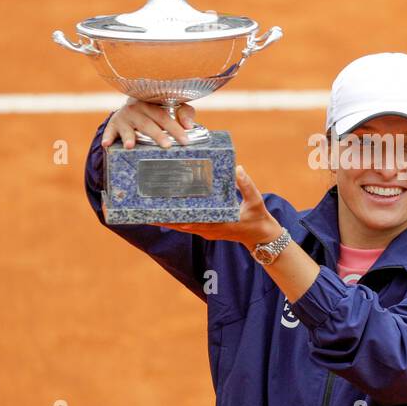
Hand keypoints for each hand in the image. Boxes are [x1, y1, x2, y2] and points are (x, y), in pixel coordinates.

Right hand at [101, 98, 195, 149]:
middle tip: (166, 145)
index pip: (165, 116)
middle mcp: (137, 108)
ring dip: (128, 136)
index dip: (175, 128)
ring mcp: (124, 116)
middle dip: (157, 134)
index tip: (185, 141)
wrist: (131, 108)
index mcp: (153, 103)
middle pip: (148, 123)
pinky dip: (107, 137)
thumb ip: (183, 113)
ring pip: (128, 128)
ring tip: (130, 146)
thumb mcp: (171, 108)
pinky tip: (106, 144)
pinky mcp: (113, 124)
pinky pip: (109, 131)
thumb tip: (189, 126)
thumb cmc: (156, 111)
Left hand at [158, 165, 282, 249]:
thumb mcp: (256, 200)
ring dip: (166, 220)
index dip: (173, 219)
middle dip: (162, 219)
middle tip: (143, 210)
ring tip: (148, 211)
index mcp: (217, 224)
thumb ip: (246, 184)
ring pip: (182, 226)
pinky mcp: (207, 230)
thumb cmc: (259, 218)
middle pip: (180, 225)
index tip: (158, 212)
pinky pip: (188, 225)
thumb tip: (237, 168)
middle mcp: (208, 230)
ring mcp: (206, 231)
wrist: (263, 237)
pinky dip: (176, 220)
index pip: (190, 222)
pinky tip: (167, 212)